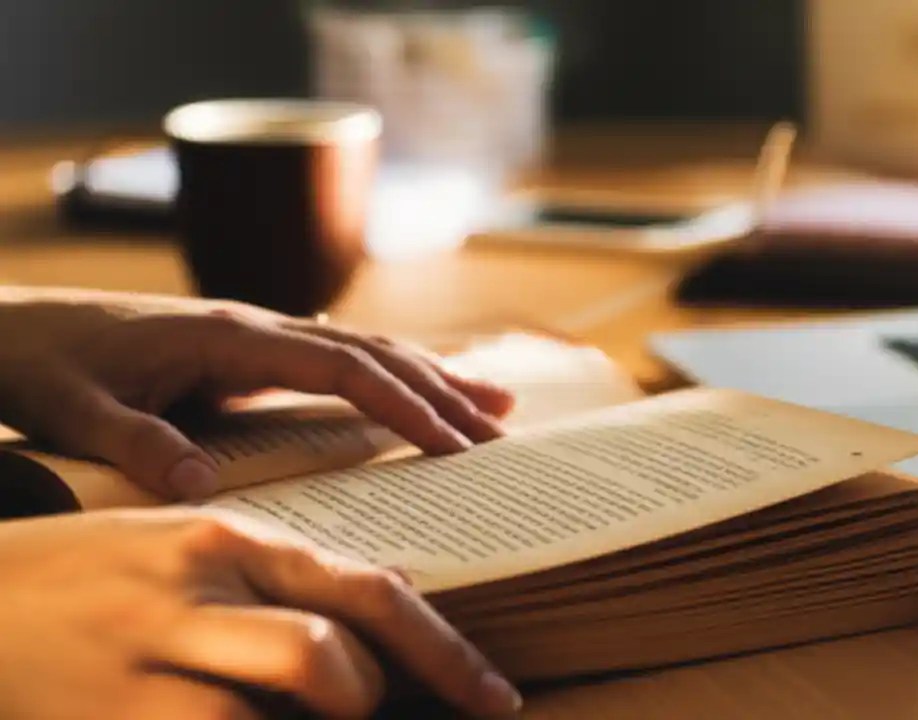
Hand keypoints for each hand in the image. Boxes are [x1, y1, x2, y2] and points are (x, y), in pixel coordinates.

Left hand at [0, 288, 514, 499]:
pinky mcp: (250, 352)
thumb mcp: (71, 410)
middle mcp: (257, 326)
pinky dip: (390, 378)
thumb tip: (205, 489)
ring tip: (497, 404)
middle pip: (374, 352)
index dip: (403, 404)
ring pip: (367, 350)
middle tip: (504, 430)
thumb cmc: (41, 365)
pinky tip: (417, 393)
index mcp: (228, 335)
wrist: (12, 326)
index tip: (453, 443)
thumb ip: (134, 444)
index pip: (341, 367)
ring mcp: (257, 335)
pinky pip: (339, 362)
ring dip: (433, 376)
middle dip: (443, 390)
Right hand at [0, 509, 521, 718]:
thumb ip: (282, 576)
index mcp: (229, 537)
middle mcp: (193, 588)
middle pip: (331, 655)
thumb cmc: (96, 579)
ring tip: (280, 712)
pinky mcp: (111, 718)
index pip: (367, 590)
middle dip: (368, 698)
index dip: (445, 651)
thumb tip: (390, 598)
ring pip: (280, 707)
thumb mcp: (191, 549)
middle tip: (366, 712)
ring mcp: (143, 658)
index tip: (495, 698)